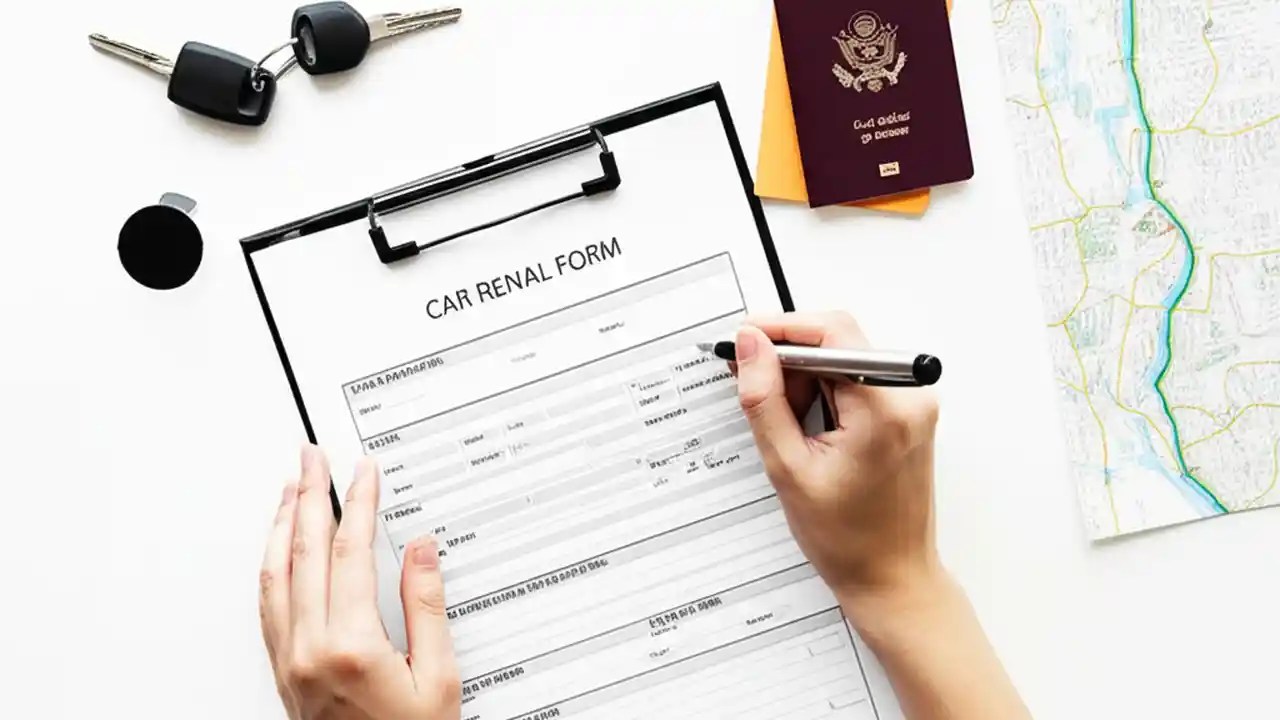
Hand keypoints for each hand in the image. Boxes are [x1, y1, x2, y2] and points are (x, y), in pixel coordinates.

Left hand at [260, 446, 460, 719]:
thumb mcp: (440, 679)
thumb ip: (427, 607)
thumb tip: (421, 549)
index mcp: (351, 646)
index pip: (349, 552)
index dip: (357, 504)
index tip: (363, 472)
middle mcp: (309, 649)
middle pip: (302, 551)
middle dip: (307, 495)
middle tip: (312, 457)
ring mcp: (289, 661)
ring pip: (274, 573)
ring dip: (279, 523)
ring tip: (289, 487)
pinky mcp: (282, 671)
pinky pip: (267, 603)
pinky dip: (270, 563)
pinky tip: (276, 546)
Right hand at [732, 313, 942, 609]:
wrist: (892, 578)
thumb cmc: (849, 539)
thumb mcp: (788, 467)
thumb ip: (764, 399)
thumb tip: (750, 347)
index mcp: (885, 408)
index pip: (831, 332)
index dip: (781, 329)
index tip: (745, 341)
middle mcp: (910, 398)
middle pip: (838, 343)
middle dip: (792, 365)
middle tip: (765, 403)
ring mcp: (914, 405)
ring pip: (844, 363)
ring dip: (808, 385)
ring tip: (797, 436)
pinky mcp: (908, 414)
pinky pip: (858, 382)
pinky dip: (827, 398)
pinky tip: (815, 436)